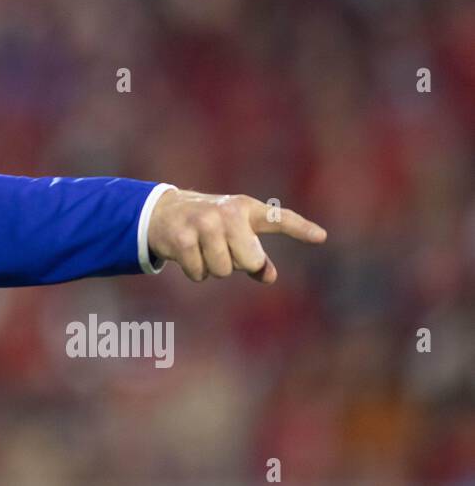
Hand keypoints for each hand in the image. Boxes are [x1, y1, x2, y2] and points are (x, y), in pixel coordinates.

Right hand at [146, 189, 326, 282]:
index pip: (278, 218)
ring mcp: (203, 223)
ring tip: (202, 249)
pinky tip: (187, 253)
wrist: (163, 212)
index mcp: (246, 209)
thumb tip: (269, 276)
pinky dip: (194, 271)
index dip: (300, 229)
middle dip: (237, 264)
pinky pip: (200, 273)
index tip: (321, 237)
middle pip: (250, 261)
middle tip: (222, 249)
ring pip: (223, 270)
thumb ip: (257, 255)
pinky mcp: (182, 237)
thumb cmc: (209, 226)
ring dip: (213, 268)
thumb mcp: (236, 235)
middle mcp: (227, 212)